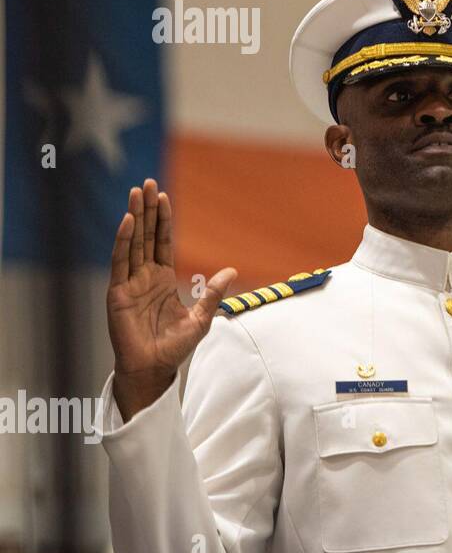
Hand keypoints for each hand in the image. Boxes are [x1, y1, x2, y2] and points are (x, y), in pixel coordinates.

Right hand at [106, 178, 235, 421]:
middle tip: (147, 183)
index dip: (163, 219)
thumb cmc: (175, 347)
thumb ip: (214, 293)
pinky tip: (127, 221)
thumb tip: (231, 270)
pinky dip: (123, 241)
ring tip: (136, 193)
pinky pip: (120, 262)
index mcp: (162, 279)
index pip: (163, 242)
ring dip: (134, 217)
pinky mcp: (118, 293)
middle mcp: (144, 276)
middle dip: (147, 209)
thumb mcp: (202, 317)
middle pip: (146, 235)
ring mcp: (130, 283)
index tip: (163, 196)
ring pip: (132, 242)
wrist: (154, 368)